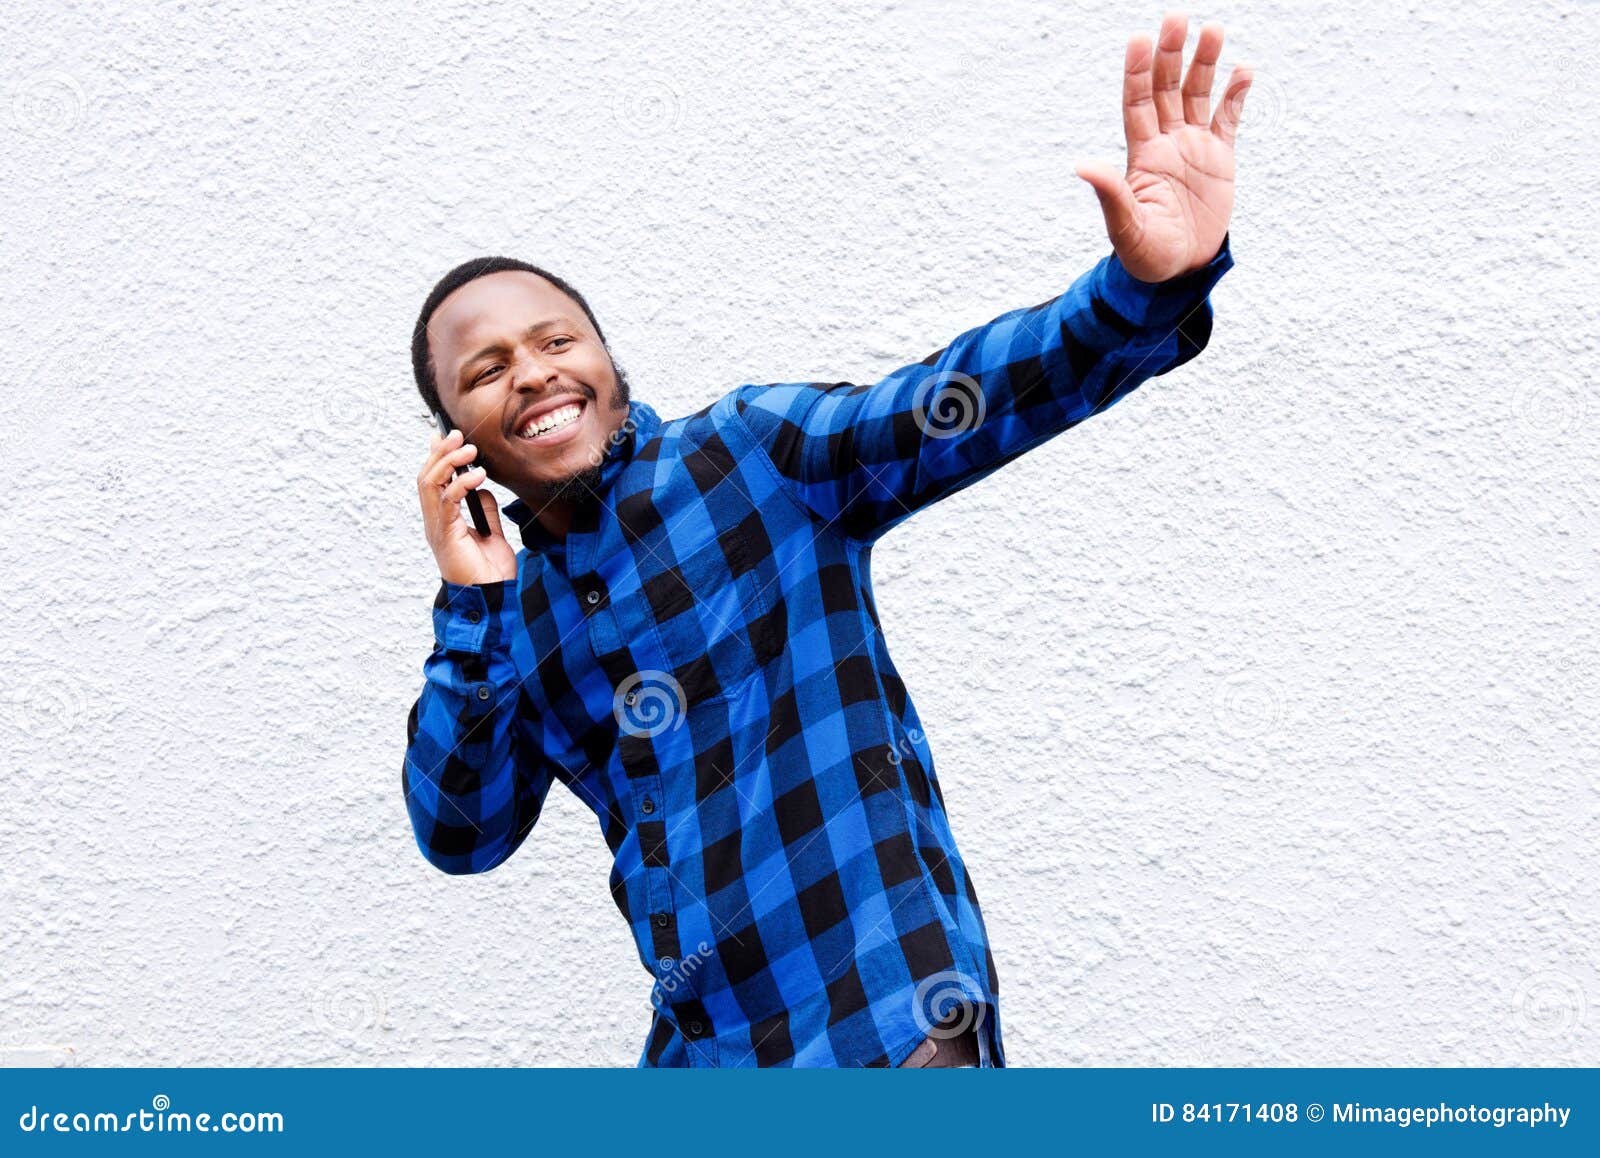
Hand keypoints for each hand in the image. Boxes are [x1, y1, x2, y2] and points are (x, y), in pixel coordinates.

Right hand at [418, 427, 518, 585]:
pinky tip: (478, 476)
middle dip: (440, 452)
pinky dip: (461, 484)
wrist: (491, 598)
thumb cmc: (489, 572)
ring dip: (448, 461)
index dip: (436, 456)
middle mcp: (434, 522)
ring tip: (468, 449)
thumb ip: (484, 512)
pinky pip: (447, 501)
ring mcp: (437, 528)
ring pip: (430, 484)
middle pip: (426, 477)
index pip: (432, 481)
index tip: (445, 434)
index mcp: (443, 521)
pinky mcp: (446, 535)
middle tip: (458, 434)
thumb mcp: (491, 534)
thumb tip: (481, 489)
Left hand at [1075, 10, 1251, 282]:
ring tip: (1213, 29)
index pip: (1137, 103)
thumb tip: (1081, 166)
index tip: (1139, 39)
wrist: (1180, 271)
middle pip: (1167, 88)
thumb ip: (1111, 195)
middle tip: (1176, 17)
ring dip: (1204, 63)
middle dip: (1170, 54)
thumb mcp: (1126, 228)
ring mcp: (1193, 147)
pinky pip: (1228, 119)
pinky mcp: (1220, 158)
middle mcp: (1166, 143)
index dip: (1137, 72)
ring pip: (1198, 95)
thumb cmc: (1146, 254)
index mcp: (1141, 155)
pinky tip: (1243, 70)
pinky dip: (1235, 95)